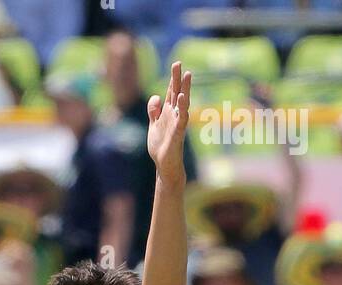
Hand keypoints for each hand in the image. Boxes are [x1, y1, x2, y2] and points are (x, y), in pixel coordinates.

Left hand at [147, 62, 191, 184]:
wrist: (164, 165)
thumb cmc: (161, 146)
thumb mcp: (154, 125)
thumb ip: (154, 111)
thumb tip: (155, 97)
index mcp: (168, 112)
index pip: (171, 92)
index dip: (173, 79)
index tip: (176, 64)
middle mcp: (174, 115)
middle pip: (176, 93)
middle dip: (177, 78)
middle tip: (178, 62)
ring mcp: (177, 123)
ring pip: (183, 102)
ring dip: (185, 89)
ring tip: (187, 75)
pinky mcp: (178, 132)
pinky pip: (182, 118)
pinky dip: (183, 107)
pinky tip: (183, 97)